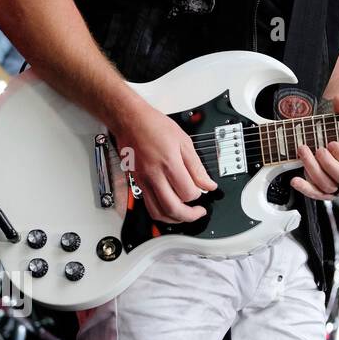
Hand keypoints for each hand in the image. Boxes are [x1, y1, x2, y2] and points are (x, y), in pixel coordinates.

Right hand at [110, 99, 215, 224]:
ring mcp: (143, 181)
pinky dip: (161, 211)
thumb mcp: (184, 142)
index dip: (199, 196)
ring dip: (174, 219)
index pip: (187, 192)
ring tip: (185, 213)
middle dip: (189, 216)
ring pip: (157, 212)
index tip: (205, 191)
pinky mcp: (136, 182)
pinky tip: (170, 206)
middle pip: (172, 209)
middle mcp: (153, 176)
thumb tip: (208, 184)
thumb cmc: (155, 126)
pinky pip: (148, 205)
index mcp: (169, 164)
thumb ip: (197, 167)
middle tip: (199, 212)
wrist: (130, 121)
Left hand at [291, 93, 338, 200]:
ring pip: (328, 186)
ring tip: (304, 152)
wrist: (333, 144)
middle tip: (318, 149)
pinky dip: (305, 188)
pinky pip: (317, 195)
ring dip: (313, 170)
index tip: (332, 143)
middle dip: (329, 164)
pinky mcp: (326, 193)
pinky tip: (295, 179)